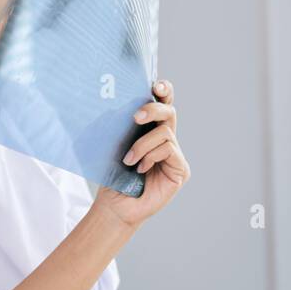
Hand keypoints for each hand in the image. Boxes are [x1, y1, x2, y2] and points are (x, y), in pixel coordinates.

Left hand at [95, 79, 189, 226]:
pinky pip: (168, 149)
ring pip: (165, 132)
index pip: (162, 102)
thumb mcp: (112, 145)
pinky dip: (150, 156)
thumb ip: (118, 125)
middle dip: (153, 108)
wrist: (114, 205)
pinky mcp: (180, 169)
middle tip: (135, 117)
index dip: (163, 90)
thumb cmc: (112, 175)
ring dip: (142, 144)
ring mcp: (175, 155)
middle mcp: (166, 139)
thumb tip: (110, 102)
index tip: (155, 84)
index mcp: (150, 129)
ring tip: (128, 160)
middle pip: (169, 111)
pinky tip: (139, 169)